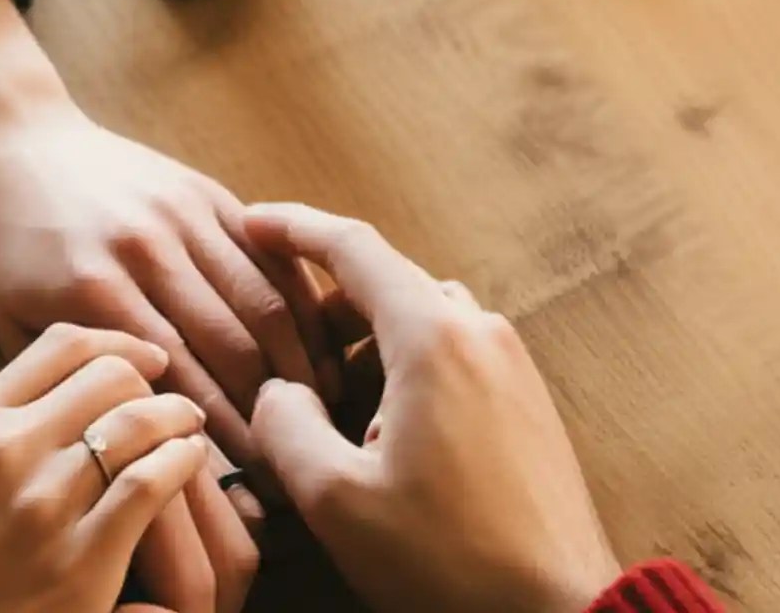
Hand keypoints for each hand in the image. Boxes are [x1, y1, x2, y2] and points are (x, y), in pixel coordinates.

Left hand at [0, 0, 332, 499]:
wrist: (12, 142)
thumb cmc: (5, 247)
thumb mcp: (10, 322)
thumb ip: (70, 382)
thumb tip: (125, 456)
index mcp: (91, 290)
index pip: (174, 384)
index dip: (219, 443)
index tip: (250, 490)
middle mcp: (145, 249)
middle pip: (232, 349)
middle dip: (269, 417)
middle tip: (296, 467)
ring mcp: (183, 214)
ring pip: (265, 302)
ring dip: (300, 366)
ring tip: (321, 417)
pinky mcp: (209, 191)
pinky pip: (271, 255)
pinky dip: (305, 305)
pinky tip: (320, 349)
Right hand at [0, 324, 209, 612]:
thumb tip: (29, 408)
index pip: (60, 347)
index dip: (115, 343)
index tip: (141, 357)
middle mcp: (8, 452)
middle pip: (108, 377)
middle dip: (149, 382)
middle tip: (169, 398)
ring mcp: (46, 504)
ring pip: (137, 422)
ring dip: (175, 417)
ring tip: (188, 425)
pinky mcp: (82, 560)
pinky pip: (151, 484)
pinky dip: (181, 462)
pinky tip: (188, 463)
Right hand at [242, 204, 621, 612]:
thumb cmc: (448, 559)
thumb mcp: (335, 497)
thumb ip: (285, 424)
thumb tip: (279, 389)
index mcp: (433, 337)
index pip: (352, 248)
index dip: (294, 227)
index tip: (252, 220)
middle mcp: (480, 332)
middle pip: (386, 286)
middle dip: (325, 313)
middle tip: (283, 363)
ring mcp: (513, 365)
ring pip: (419, 323)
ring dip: (365, 350)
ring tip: (333, 418)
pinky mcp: (527, 402)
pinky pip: (453, 357)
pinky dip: (405, 374)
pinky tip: (384, 439)